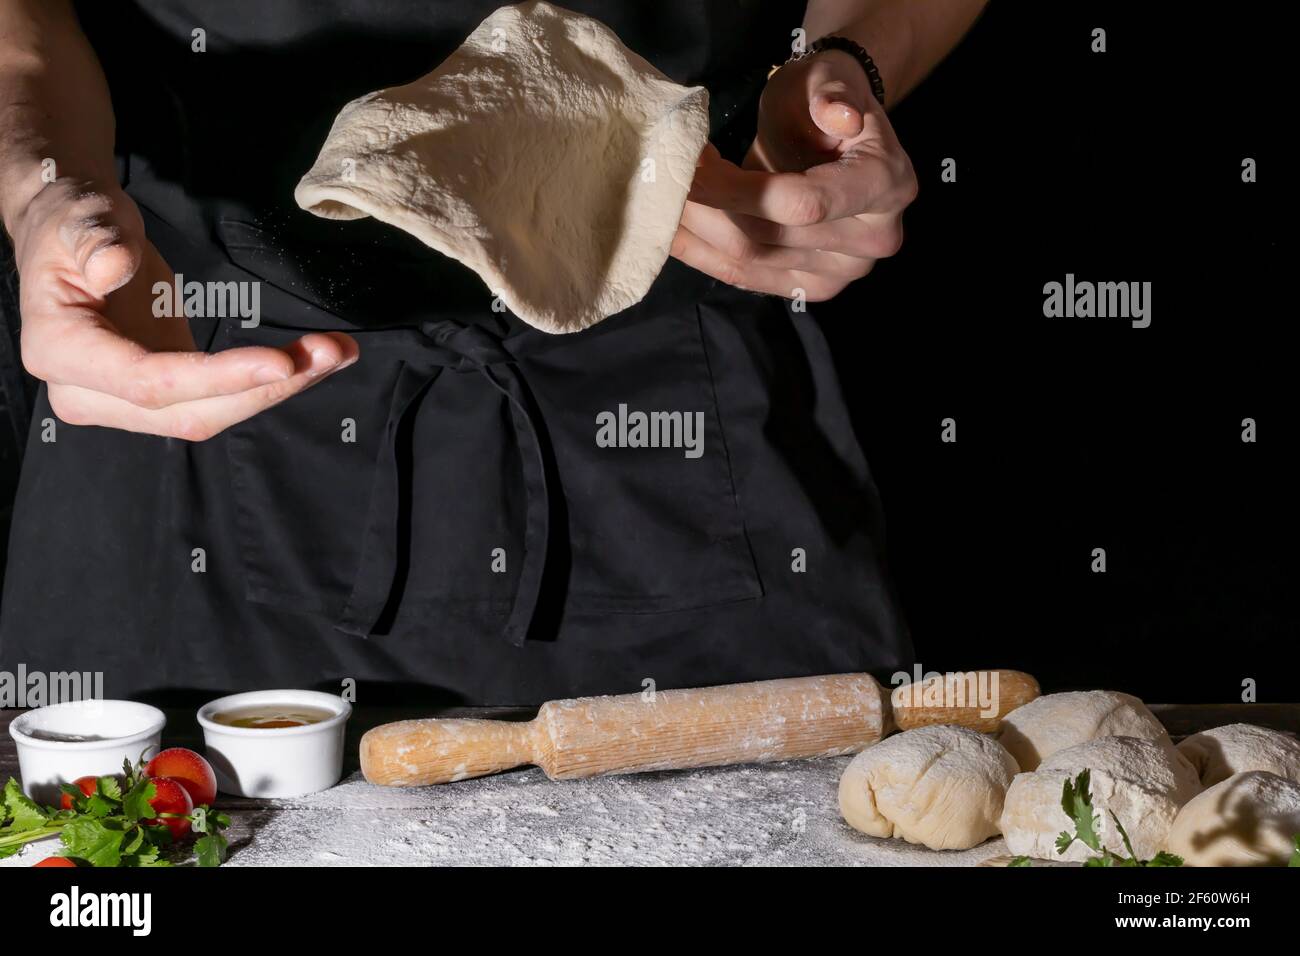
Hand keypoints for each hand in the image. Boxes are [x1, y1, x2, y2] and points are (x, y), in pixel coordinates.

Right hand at [8, 178, 356, 439]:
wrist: (73, 237)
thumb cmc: (73, 223)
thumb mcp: (80, 218)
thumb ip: (94, 240)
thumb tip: (110, 266)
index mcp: (58, 352)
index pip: (148, 381)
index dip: (218, 377)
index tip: (282, 362)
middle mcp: (88, 394)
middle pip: (190, 411)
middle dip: (268, 387)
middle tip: (332, 352)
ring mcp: (124, 404)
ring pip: (212, 414)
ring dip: (281, 387)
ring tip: (337, 352)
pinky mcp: (161, 396)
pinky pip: (219, 399)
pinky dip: (270, 381)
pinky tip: (315, 358)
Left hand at [673, 48, 916, 300]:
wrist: (832, 134)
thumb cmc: (823, 100)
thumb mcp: (827, 78)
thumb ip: (832, 92)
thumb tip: (840, 115)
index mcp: (887, 185)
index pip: (805, 203)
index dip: (738, 190)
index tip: (691, 165)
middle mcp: (873, 239)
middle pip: (770, 237)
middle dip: (707, 205)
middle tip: (664, 173)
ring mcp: (842, 272)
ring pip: (750, 261)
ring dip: (697, 230)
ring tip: (663, 194)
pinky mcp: (810, 288)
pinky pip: (747, 278)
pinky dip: (704, 254)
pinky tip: (672, 230)